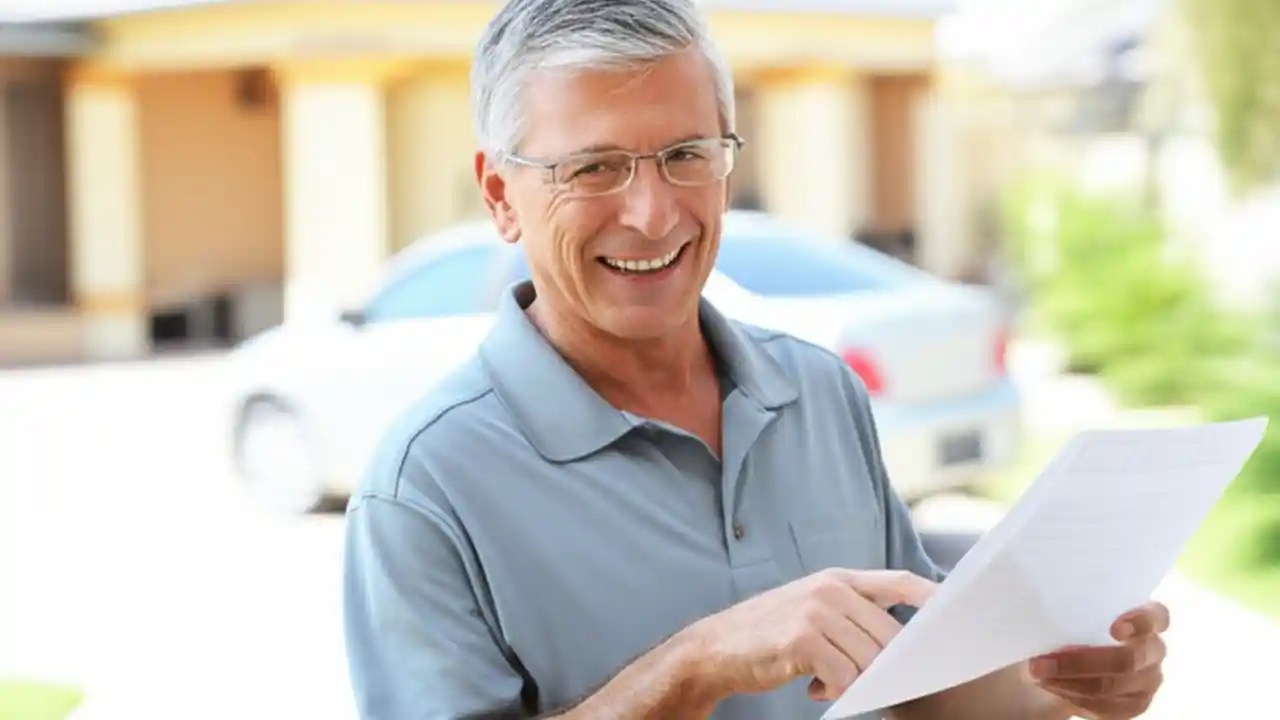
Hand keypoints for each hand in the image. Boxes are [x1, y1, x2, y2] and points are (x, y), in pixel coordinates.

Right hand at [684, 569, 935, 701]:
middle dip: (889, 665)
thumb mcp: (810, 609)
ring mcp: (816, 612)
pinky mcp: (802, 639)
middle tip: (877, 684)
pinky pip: (844, 676)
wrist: (715, 647)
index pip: (898, 581)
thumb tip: (895, 644)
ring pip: (869, 659)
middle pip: (889, 634)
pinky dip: (837, 691)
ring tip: (827, 683)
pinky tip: (814, 688)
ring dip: (857, 682)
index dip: (932, 596)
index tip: (957, 612)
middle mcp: (830, 589)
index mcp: (837, 579)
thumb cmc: (768, 634)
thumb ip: (850, 615)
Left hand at [1029, 602, 1169, 718]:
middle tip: (1040, 663)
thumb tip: (1041, 613)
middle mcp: (1153, 649)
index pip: (1156, 617)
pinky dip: (1075, 699)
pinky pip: (1107, 708)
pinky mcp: (1136, 705)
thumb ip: (1068, 610)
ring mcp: (1148, 680)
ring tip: (1038, 674)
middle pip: (1128, 659)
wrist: (1063, 662)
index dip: (1140, 622)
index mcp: (1146, 617)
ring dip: (1069, 682)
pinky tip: (1054, 687)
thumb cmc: (1071, 627)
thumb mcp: (1068, 612)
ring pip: (1112, 687)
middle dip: (1080, 663)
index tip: (1114, 629)